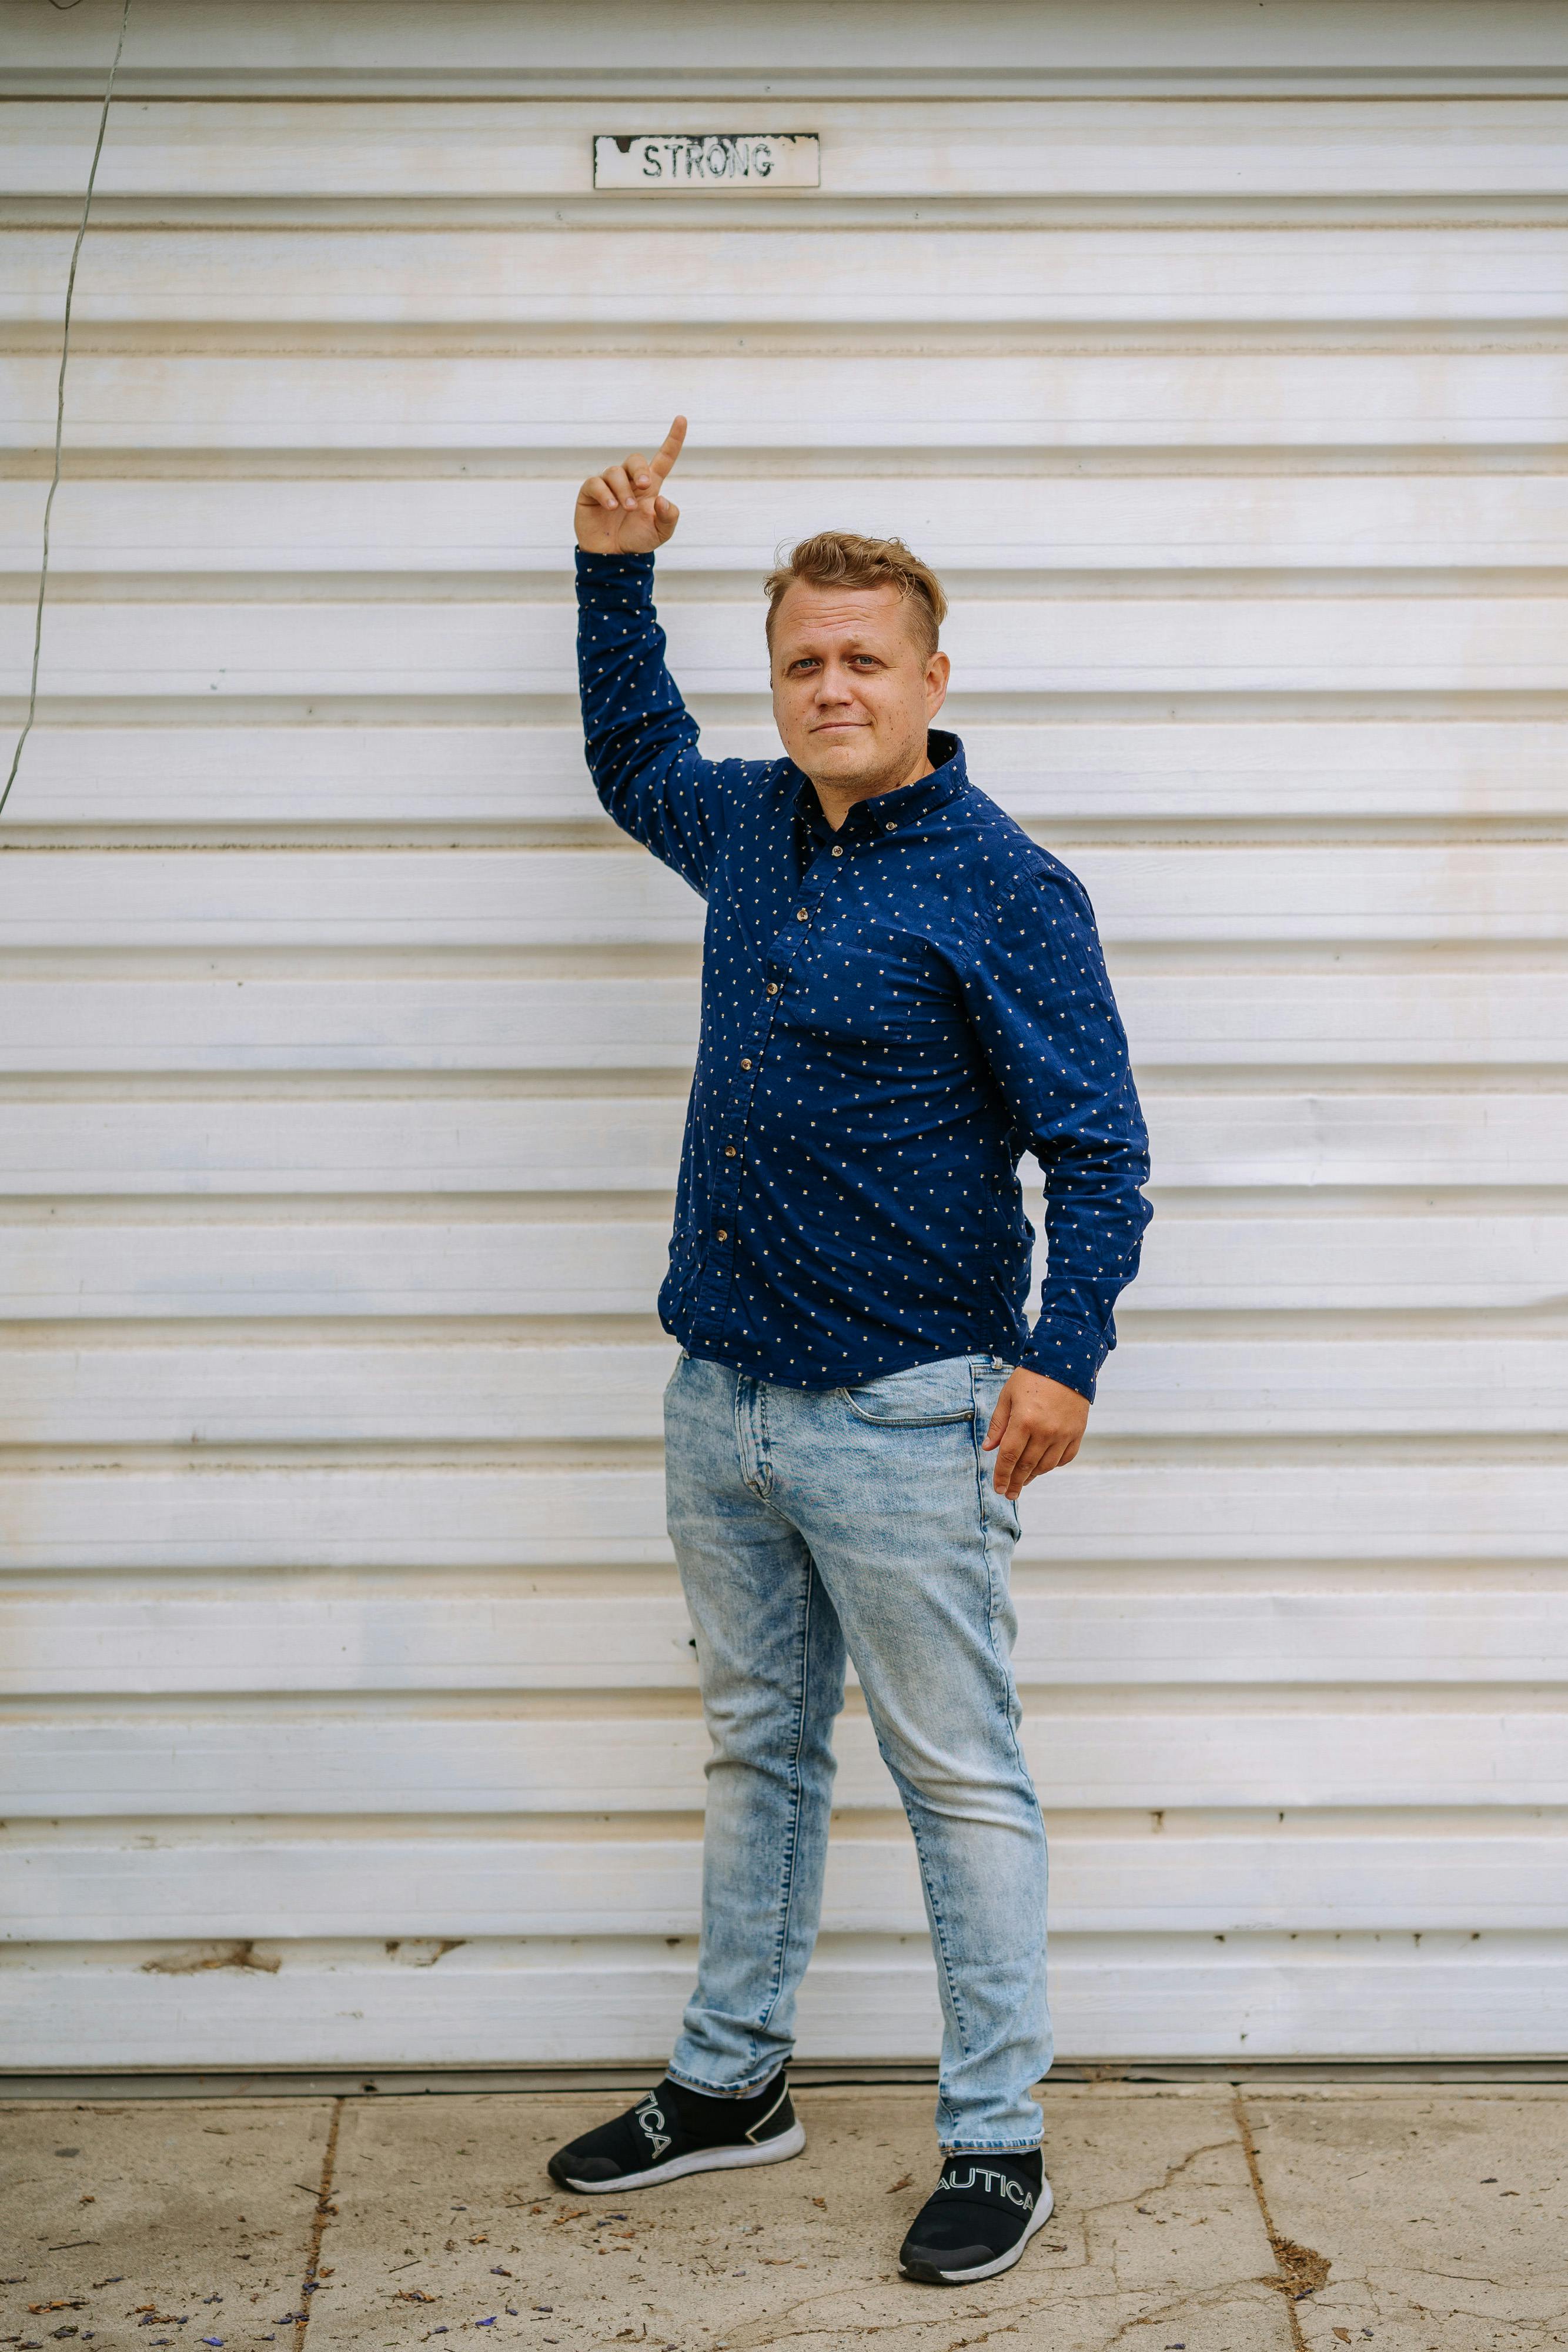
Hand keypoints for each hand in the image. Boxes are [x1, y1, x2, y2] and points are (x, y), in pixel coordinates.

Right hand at [575, 415, 686, 553]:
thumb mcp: (661, 532)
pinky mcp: (590, 492)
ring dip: (623, 490)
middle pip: (635, 459)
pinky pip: (596, 483)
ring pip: (615, 472)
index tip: (682, 419)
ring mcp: (609, 484)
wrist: (613, 557)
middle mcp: (629, 480)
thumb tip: (661, 499)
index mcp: (650, 486)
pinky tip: (610, 507)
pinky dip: (605, 494)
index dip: (673, 439)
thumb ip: (669, 517)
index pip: (664, 457)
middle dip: (640, 470)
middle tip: (644, 486)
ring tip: (627, 508)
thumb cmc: (637, 540)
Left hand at [982, 1368, 1088, 1500]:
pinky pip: (1064, 1458)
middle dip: (1016, 1482)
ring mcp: (1063, 1434)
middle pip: (1027, 1466)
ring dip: (1033, 1476)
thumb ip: (998, 1424)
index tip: (998, 1488)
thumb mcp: (1008, 1396)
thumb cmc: (1032, 1378)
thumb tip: (989, 1448)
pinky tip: (1043, 1466)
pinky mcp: (1077, 1433)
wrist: (1067, 1363)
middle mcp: (1045, 1432)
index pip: (1009, 1457)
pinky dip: (1053, 1465)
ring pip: (1046, 1465)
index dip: (1002, 1475)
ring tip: (1024, 1481)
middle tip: (1009, 1493)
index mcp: (1024, 1421)